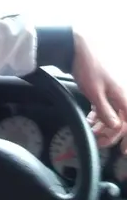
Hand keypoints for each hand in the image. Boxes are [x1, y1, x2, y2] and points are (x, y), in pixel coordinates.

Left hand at [72, 32, 126, 148]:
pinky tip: (90, 121)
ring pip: (112, 114)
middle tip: (100, 143)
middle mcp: (121, 94)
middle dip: (111, 134)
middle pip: (121, 120)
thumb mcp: (95, 92)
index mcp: (124, 95)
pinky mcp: (103, 89)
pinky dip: (98, 115)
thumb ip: (106, 111)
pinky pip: (104, 107)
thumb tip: (117, 126)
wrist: (77, 48)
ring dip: (103, 126)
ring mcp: (112, 91)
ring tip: (92, 133)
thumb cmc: (88, 68)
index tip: (124, 150)